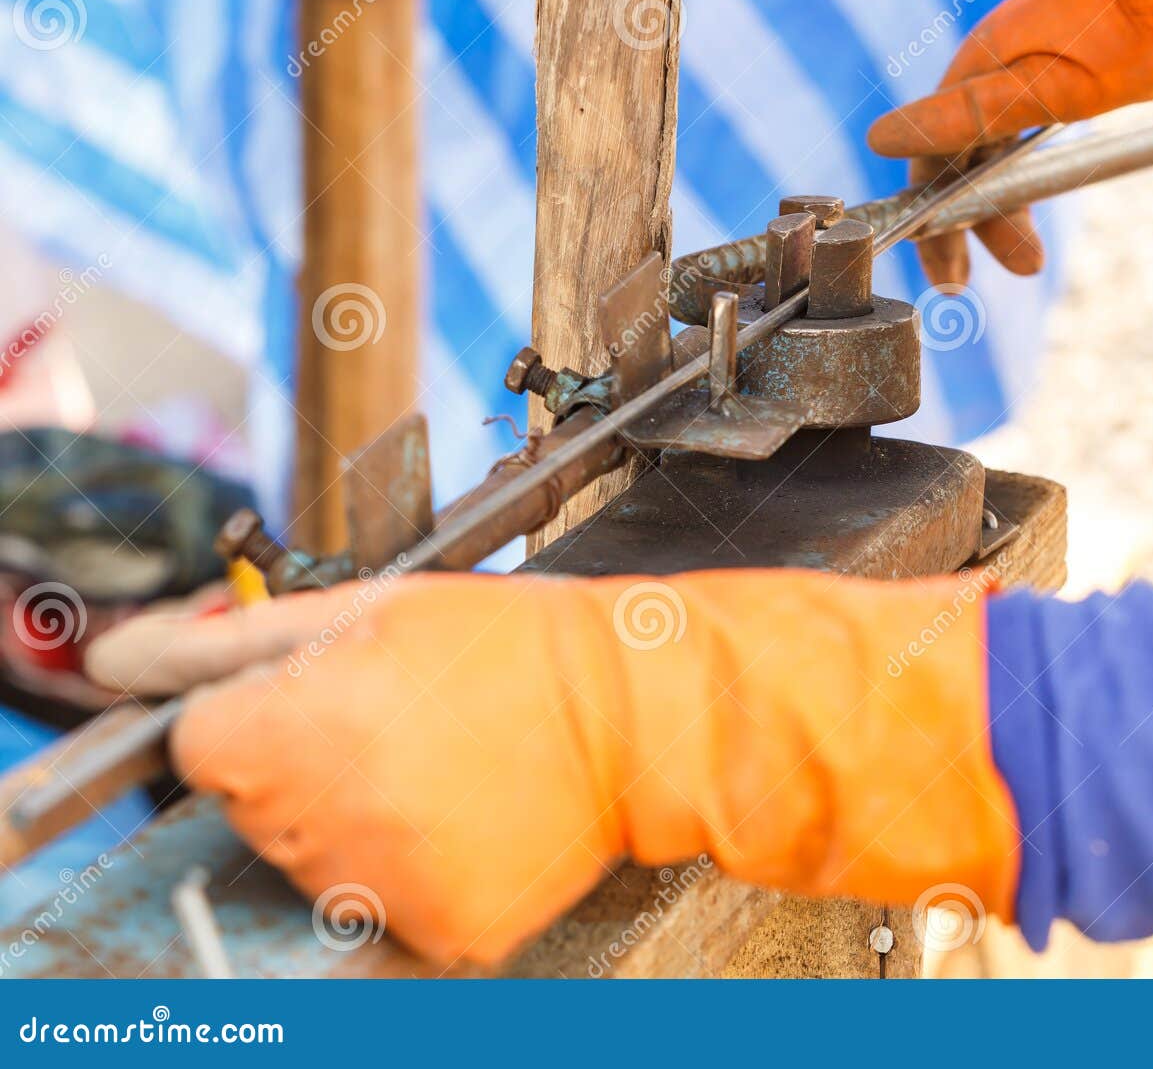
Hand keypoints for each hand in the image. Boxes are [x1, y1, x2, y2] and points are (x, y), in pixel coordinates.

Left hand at [89, 571, 1018, 965]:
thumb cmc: (515, 644)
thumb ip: (235, 637)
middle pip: (254, 805)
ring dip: (359, 820)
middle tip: (405, 720)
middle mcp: (318, 823)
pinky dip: (417, 873)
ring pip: (317, 863)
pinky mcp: (438, 933)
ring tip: (447, 763)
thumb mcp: (373, 607)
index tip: (329, 695)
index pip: (201, 743)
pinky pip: (385, 912)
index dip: (263, 711)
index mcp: (288, 731)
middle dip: (307, 763)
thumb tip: (124, 657)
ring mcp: (378, 890)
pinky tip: (472, 817)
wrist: (640, 712)